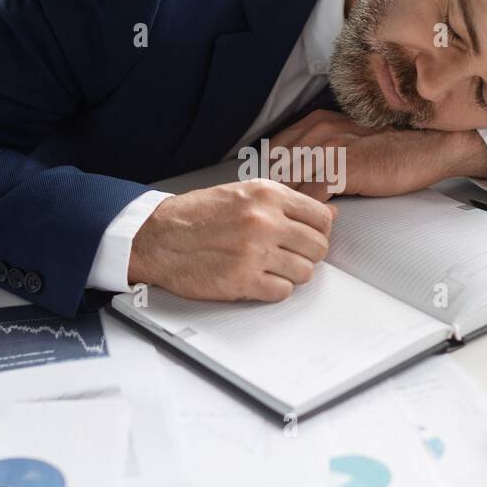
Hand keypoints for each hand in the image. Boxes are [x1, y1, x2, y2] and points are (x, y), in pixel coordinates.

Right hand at [127, 179, 335, 301]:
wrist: (158, 236)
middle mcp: (264, 221)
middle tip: (290, 255)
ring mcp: (254, 252)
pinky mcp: (242, 281)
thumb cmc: (196, 216)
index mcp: (267, 195)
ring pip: (304, 272)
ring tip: (271, 268)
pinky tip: (259, 279)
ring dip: (291, 274)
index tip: (308, 237)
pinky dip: (274, 289)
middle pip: (318, 247)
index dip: (319, 231)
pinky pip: (282, 292)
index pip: (322, 217)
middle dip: (307, 254)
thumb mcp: (243, 194)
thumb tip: (329, 214)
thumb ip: (285, 204)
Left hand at [267, 109, 486, 201]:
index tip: (271, 196)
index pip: (272, 151)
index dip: (269, 176)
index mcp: (316, 121)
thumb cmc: (392, 148)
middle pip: (276, 169)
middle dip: (275, 195)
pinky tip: (316, 221)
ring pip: (290, 184)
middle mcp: (318, 130)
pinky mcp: (344, 169)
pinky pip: (312, 196)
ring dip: (290, 207)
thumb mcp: (349, 139)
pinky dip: (310, 212)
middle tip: (277, 216)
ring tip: (293, 223)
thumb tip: (296, 174)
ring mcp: (330, 148)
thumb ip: (321, 149)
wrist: (429, 146)